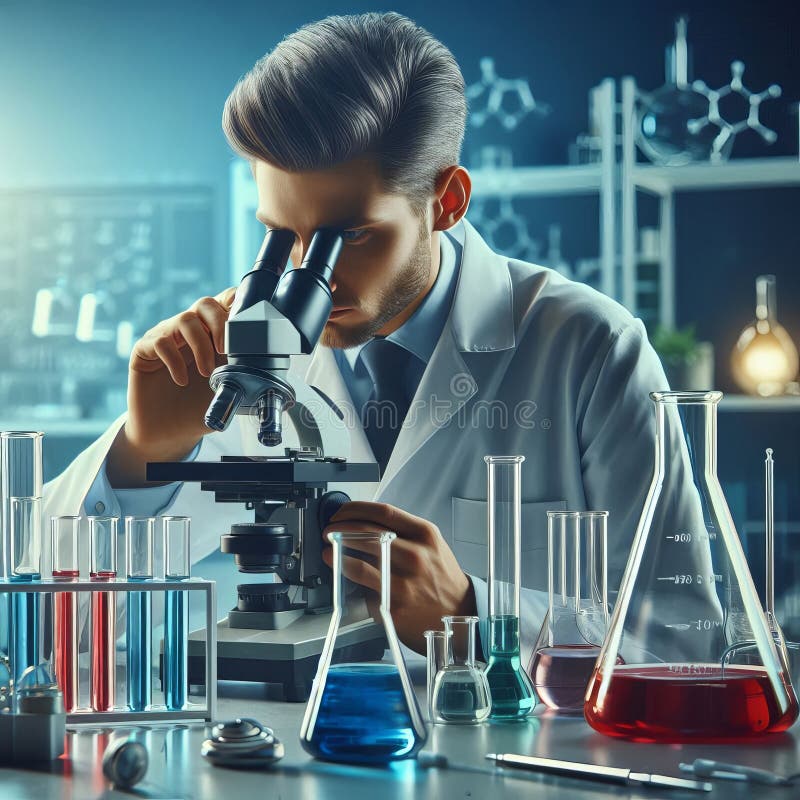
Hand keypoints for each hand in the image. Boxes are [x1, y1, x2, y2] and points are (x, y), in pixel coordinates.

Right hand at [106, 287, 235, 486]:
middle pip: (205, 304)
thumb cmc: (198, 409)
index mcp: (212, 334)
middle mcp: (190, 331)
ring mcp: (166, 337)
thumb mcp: (228, 390)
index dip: (236, 303)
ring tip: (206, 373)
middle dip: (219, 324)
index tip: (246, 322)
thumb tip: (273, 369)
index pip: (224, 302)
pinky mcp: (145, 350)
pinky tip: (181, 380)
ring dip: (200, 346)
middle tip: (225, 350)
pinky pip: (159, 341)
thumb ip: (245, 373)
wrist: (168, 432)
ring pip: (185, 319)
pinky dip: (174, 360)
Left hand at [322, 501, 476, 652]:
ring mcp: (404, 582)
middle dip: (340, 529)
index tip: (341, 512)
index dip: (355, 509)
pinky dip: (351, 581)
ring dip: (337, 554)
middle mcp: (416, 556)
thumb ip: (402, 532)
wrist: (458, 611)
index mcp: (425, 535)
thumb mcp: (431, 544)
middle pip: (367, 533)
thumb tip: (364, 522)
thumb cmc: (440, 576)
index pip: (383, 512)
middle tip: (329, 531)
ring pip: (360, 562)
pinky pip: (364, 590)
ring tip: (329, 551)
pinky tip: (343, 575)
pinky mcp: (394, 606)